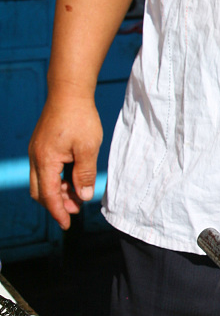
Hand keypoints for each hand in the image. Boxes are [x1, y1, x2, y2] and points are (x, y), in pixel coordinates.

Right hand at [29, 92, 102, 229]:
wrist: (69, 91)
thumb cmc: (80, 117)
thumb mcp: (88, 148)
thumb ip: (85, 174)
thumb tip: (83, 196)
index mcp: (45, 161)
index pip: (49, 195)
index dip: (58, 212)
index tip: (67, 225)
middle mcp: (36, 157)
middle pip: (40, 191)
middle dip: (56, 203)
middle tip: (76, 209)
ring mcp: (37, 150)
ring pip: (42, 181)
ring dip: (58, 190)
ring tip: (78, 194)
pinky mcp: (42, 144)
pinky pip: (45, 169)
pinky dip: (57, 178)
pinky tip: (73, 177)